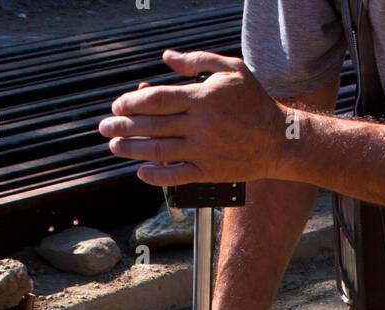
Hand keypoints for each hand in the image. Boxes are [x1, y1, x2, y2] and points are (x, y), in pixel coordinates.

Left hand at [99, 49, 287, 185]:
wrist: (279, 140)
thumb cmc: (254, 102)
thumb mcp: (230, 69)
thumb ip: (197, 61)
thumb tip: (167, 58)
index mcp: (201, 98)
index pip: (157, 99)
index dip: (133, 103)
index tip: (118, 105)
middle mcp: (199, 125)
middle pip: (152, 125)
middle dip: (123, 125)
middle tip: (105, 126)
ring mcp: (203, 150)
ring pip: (159, 150)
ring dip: (132, 149)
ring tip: (114, 146)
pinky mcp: (209, 172)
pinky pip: (176, 175)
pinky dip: (156, 174)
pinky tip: (141, 172)